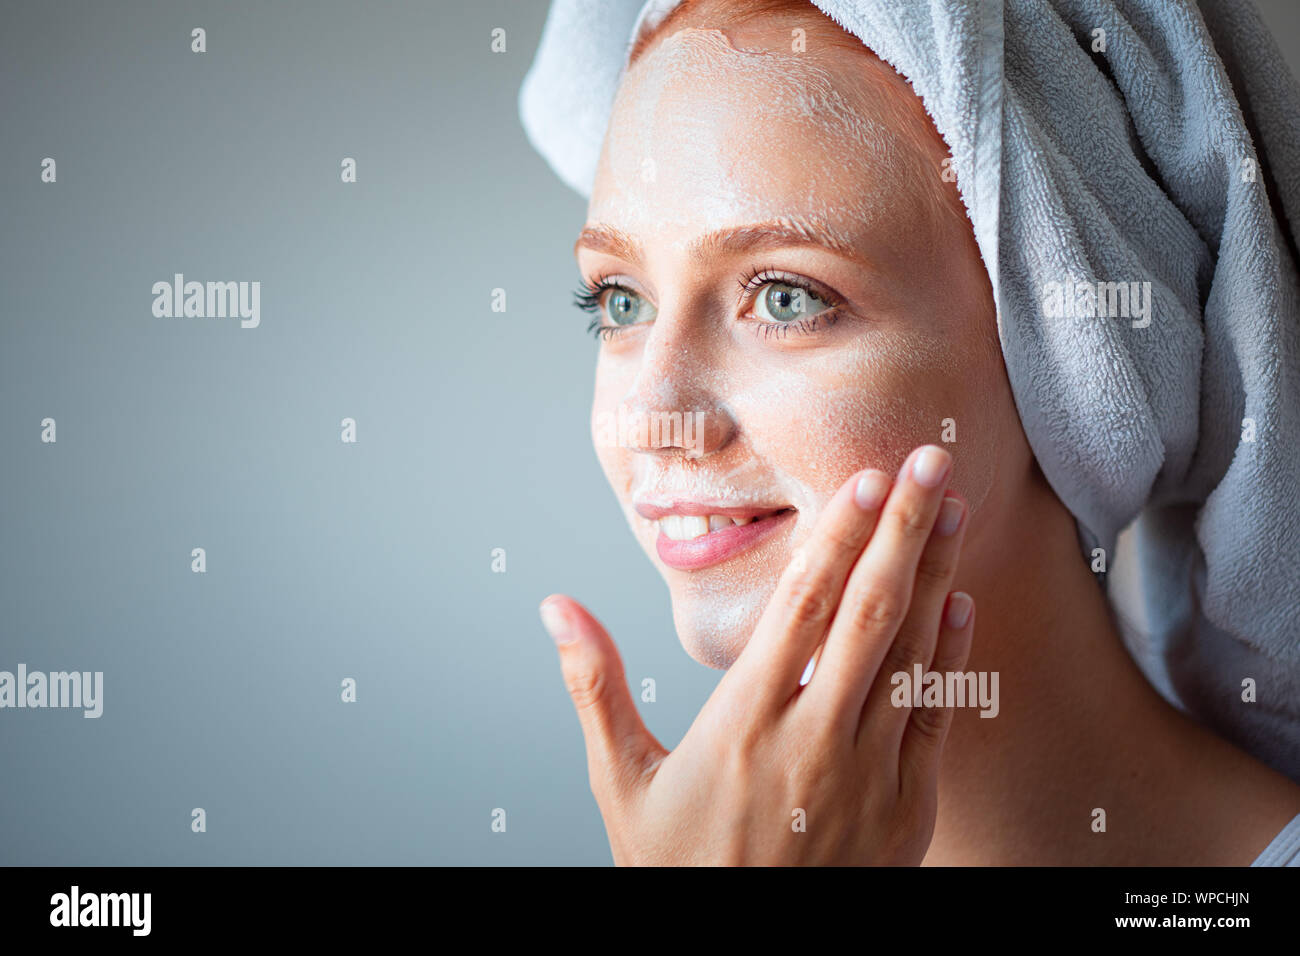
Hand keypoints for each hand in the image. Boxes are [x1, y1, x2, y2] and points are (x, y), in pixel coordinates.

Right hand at [538, 443, 973, 864]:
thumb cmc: (680, 869)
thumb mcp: (621, 781)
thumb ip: (593, 686)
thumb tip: (556, 608)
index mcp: (744, 721)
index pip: (802, 607)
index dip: (837, 536)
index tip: (864, 479)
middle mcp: (814, 737)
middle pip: (868, 613)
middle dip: (903, 529)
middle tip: (929, 460)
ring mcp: (868, 773)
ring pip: (912, 656)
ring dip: (937, 576)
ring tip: (954, 509)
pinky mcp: (905, 808)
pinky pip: (936, 720)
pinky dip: (952, 659)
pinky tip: (963, 606)